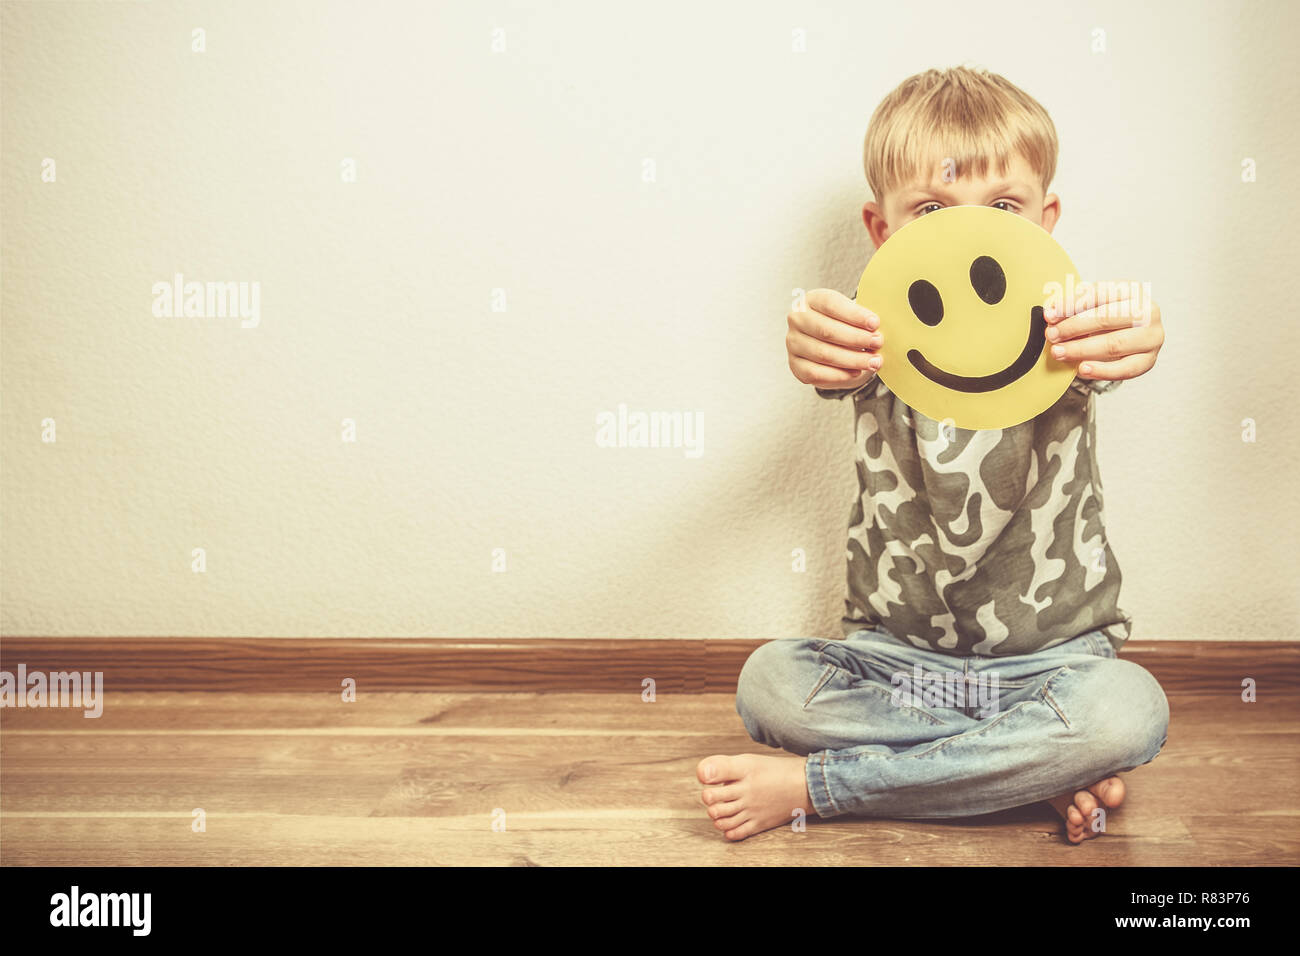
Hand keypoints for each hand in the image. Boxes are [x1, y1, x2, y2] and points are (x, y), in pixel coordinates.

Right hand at [788, 289, 882, 388]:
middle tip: (878, 343)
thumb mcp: (851, 313)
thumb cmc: (843, 324)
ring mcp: (793, 343)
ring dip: (853, 359)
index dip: (854, 315)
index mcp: (811, 300)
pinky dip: (839, 374)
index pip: (831, 304)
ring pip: (823, 354)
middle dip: (856, 338)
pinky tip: (856, 372)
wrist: (827, 343)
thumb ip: (862, 317)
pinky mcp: (795, 365)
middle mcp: (797, 320)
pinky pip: (816, 373)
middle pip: (826, 331)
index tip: (875, 323)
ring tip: (873, 361)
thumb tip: (879, 328)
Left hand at [1043, 280, 1162, 381]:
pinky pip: (1125, 368)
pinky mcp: (1149, 359)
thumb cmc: (1110, 317)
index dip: (1072, 304)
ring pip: (1114, 344)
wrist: (1134, 335)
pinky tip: (1082, 369)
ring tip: (1059, 352)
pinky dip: (1102, 370)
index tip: (1050, 315)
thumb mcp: (1095, 305)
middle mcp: (1148, 311)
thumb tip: (1050, 313)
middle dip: (1074, 327)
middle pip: (1106, 318)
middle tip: (1052, 335)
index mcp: (1133, 290)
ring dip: (1081, 349)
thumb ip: (1075, 306)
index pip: (1100, 293)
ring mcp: (1151, 336)